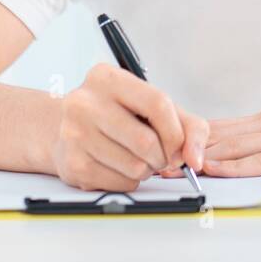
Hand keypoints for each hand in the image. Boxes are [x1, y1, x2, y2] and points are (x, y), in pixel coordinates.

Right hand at [51, 63, 208, 190]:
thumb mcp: (153, 106)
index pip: (157, 104)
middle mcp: (85, 102)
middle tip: (160, 157)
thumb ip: (188, 126)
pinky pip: (120, 183)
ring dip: (147, 170)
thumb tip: (194, 159)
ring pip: (134, 166)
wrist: (66, 127)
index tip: (180, 148)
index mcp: (107, 78)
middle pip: (146, 141)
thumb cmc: (117, 114)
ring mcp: (74, 133)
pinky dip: (130, 181)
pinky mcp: (72, 164)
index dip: (176, 133)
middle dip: (163, 157)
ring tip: (138, 159)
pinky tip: (120, 166)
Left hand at [157, 105, 260, 177]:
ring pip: (235, 146)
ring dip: (202, 155)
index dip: (190, 135)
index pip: (221, 125)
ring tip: (175, 164)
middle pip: (221, 135)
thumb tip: (233, 149)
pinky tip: (215, 168)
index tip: (164, 142)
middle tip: (158, 156)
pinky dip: (235, 165)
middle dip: (188, 146)